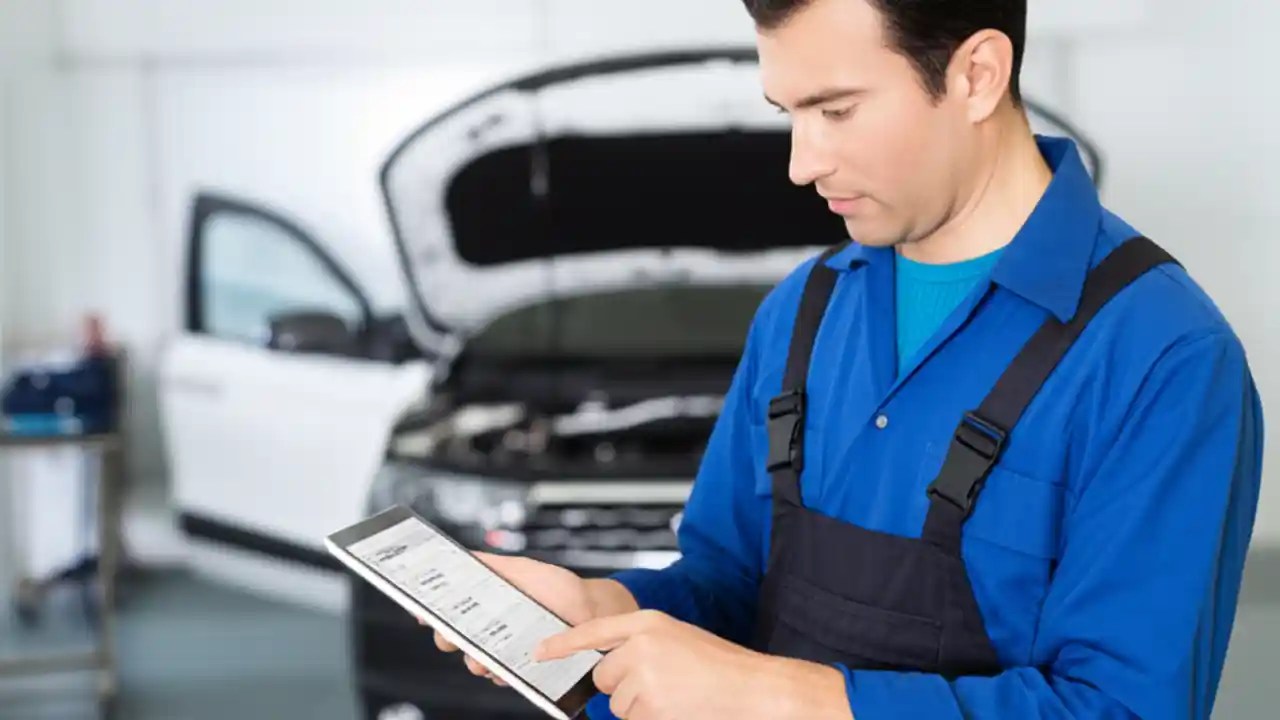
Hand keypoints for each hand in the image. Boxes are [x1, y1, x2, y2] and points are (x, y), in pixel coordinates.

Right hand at [414, 552, 630, 686]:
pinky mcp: (523, 669)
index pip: (451, 610)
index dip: (431, 612)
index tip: (420, 611)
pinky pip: (504, 676)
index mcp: (487, 604)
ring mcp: (506, 650)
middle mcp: (492, 630)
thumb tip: (464, 556)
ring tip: (480, 656)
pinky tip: (504, 668)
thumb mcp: (524, 570)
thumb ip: (493, 564)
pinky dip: (501, 673)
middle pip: (456, 639)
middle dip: (447, 638)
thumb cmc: (560, 589)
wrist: (592, 611)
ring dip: (474, 660)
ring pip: (477, 661)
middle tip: (448, 635)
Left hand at [533, 609, 851, 719]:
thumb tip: (609, 669)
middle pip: (603, 675)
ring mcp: (642, 674)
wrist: (753, 688)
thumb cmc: (720, 667)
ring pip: (616, 703)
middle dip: (622, 687)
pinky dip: (650, 719)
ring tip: (675, 697)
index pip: (592, 630)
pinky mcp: (648, 703)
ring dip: (639, 707)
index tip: (539, 652)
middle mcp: (639, 643)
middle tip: (661, 686)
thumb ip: (641, 646)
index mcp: (647, 622)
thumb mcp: (676, 640)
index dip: (562, 644)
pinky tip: (676, 709)